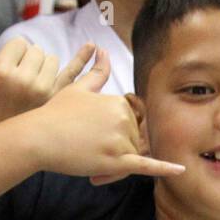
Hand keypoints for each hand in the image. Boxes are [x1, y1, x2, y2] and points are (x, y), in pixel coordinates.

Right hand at [0, 38, 95, 130]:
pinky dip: (87, 61)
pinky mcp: (60, 99)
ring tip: (32, 87)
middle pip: (36, 51)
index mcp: (3, 72)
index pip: (18, 44)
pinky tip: (95, 48)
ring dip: (44, 67)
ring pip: (52, 60)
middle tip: (20, 83)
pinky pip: (75, 73)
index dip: (13, 54)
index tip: (8, 72)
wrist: (8, 141)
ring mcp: (45, 90)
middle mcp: (26, 80)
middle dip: (29, 61)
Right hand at [27, 51, 184, 183]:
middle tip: (88, 150)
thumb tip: (102, 49)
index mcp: (119, 103)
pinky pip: (146, 166)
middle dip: (116, 150)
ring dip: (116, 166)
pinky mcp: (116, 161)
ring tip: (90, 162)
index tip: (90, 136)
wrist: (38, 137)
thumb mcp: (78, 87)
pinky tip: (181, 170)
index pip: (130, 125)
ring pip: (131, 159)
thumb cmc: (55, 113)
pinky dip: (164, 169)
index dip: (113, 135)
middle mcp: (124, 120)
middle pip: (132, 142)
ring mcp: (121, 141)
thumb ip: (96, 72)